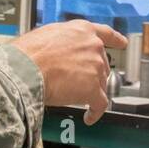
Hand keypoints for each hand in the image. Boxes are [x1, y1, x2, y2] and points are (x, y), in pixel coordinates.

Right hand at [11, 20, 127, 125]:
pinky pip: (100, 104)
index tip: (122, 43)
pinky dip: (95, 112)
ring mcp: (95, 67)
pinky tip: (89, 117)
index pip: (105, 34)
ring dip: (92, 92)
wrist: (26, 70)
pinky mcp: (93, 88)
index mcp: (81, 31)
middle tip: (80, 82)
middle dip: (93, 74)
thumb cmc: (28, 54)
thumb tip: (59, 51)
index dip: (115, 40)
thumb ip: (62, 41)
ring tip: (78, 99)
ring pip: (101, 84)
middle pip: (102, 64)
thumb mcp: (47, 35)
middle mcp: (93, 46)